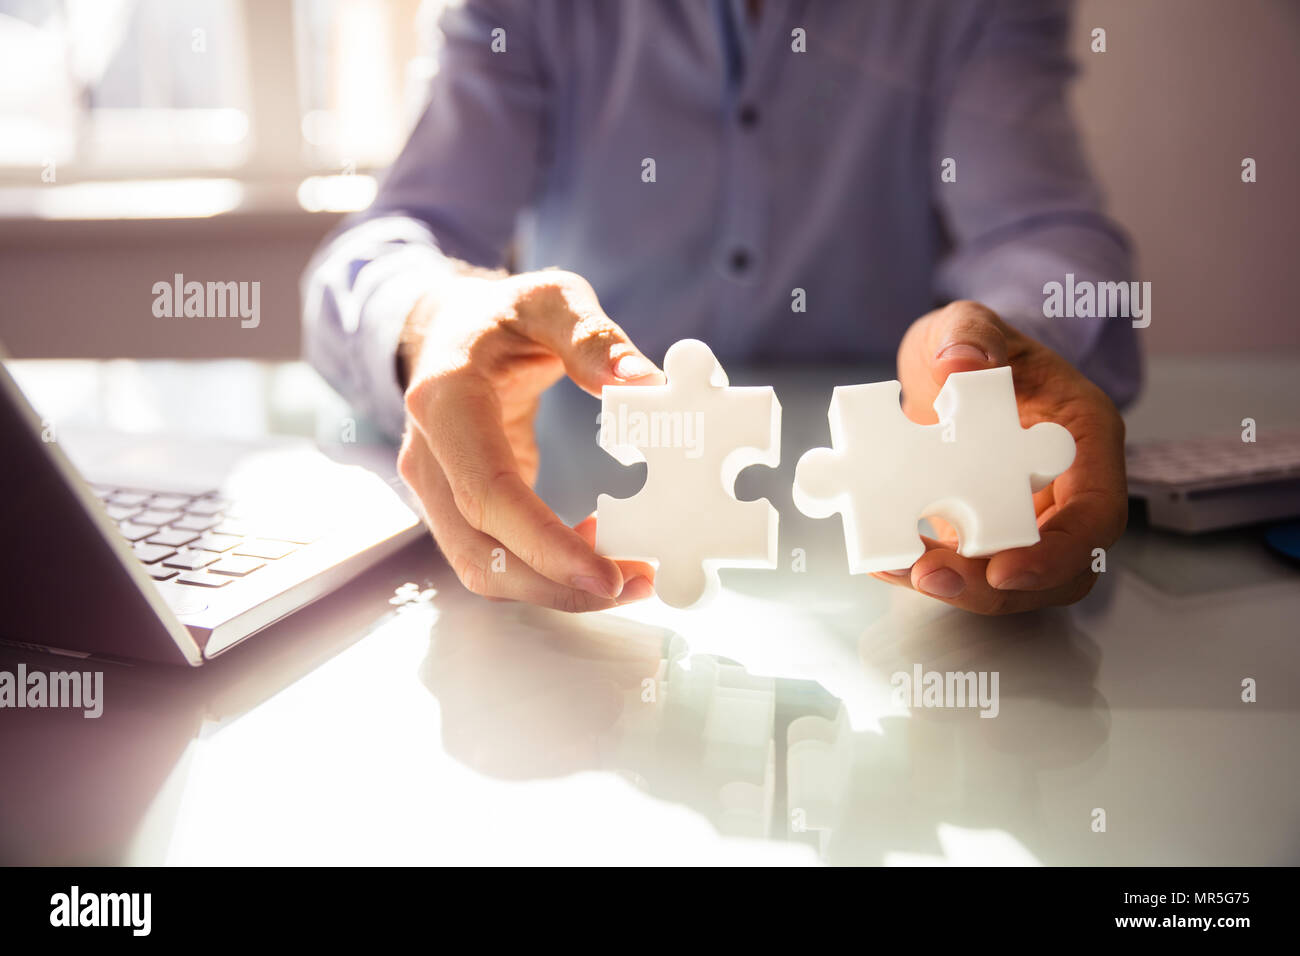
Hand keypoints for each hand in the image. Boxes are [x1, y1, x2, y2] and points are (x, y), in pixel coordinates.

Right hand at [398, 269, 658, 610]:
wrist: (447, 328)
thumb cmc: (501, 313)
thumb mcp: (549, 298)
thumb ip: (592, 336)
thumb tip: (643, 383)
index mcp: (445, 399)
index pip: (487, 492)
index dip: (544, 544)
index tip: (606, 574)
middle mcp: (428, 453)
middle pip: (481, 550)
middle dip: (559, 583)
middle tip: (637, 584)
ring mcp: (435, 487)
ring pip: (483, 567)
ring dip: (554, 587)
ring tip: (627, 576)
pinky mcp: (456, 506)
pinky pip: (495, 555)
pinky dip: (546, 569)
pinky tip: (596, 550)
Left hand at [875, 300, 1127, 612]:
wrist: (951, 363)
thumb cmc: (974, 344)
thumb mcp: (969, 322)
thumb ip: (970, 333)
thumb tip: (960, 361)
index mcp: (1084, 438)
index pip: (1097, 514)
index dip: (1059, 553)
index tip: (1005, 570)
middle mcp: (1065, 488)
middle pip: (1057, 568)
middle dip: (996, 586)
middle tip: (933, 577)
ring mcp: (1024, 516)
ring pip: (1013, 580)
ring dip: (960, 588)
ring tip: (902, 569)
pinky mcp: (981, 530)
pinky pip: (966, 568)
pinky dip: (928, 571)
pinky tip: (886, 557)